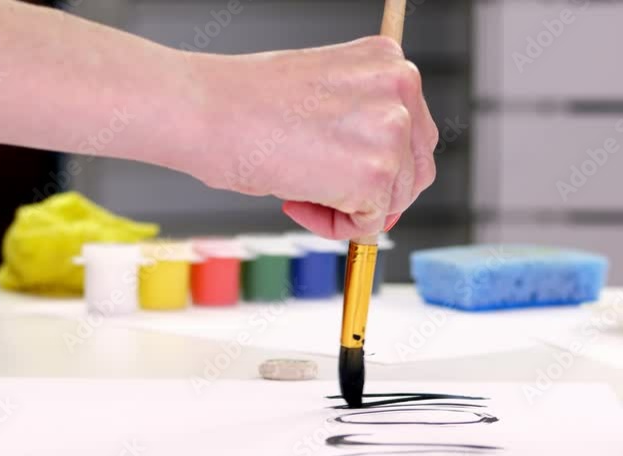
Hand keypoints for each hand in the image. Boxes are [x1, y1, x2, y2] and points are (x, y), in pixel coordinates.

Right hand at [193, 36, 439, 238]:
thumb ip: (360, 118)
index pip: (414, 131)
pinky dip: (335, 227)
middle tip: (326, 196)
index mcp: (389, 61)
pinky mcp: (376, 174)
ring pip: (394, 200)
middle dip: (375, 193)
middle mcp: (400, 88)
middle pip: (416, 169)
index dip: (381, 165)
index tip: (344, 172)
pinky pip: (369, 224)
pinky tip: (296, 201)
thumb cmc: (244, 102)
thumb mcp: (323, 91)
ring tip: (299, 193)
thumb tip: (381, 168)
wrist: (206, 111)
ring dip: (349, 209)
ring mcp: (392, 130)